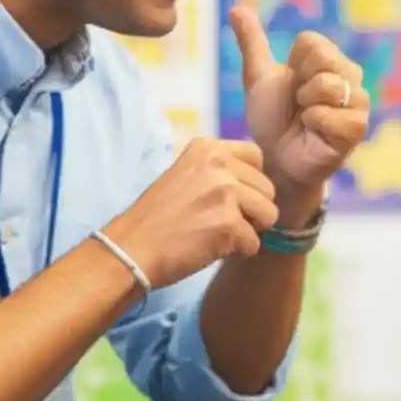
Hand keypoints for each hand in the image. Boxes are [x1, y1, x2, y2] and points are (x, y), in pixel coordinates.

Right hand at [105, 138, 277, 288]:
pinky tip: (210, 248)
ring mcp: (225, 192)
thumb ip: (218, 170)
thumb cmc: (157, 218)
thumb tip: (257, 179)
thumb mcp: (185, 174)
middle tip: (219, 221)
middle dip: (252, 209)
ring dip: (249, 230)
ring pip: (269, 214)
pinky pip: (254, 243)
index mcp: (207, 148)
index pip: (256, 156)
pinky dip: (237, 252)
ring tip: (218, 233)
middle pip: (267, 188)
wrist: (131, 249)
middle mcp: (218, 164)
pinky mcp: (228, 223)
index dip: (250, 181)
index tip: (230, 196)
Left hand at [229, 6, 370, 190]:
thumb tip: (236, 7)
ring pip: (328, 84)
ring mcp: (358, 102)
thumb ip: (252, 42)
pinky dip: (313, 123)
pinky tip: (314, 133)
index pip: (311, 42)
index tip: (291, 86)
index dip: (292, 65)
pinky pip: (330, 113)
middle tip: (299, 104)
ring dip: (305, 104)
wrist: (275, 159)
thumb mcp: (259, 77)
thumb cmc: (272, 120)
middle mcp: (350, 76)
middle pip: (323, 57)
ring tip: (306, 119)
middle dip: (299, 84)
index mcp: (330, 60)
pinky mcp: (357, 127)